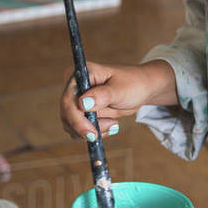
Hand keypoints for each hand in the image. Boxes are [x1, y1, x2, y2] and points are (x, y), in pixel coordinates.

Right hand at [60, 58, 177, 138]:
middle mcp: (74, 87)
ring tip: (113, 124)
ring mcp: (76, 100)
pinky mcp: (82, 112)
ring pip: (72, 125)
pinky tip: (111, 125)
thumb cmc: (133, 84)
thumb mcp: (120, 89)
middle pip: (67, 115)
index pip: (68, 100)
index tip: (91, 132)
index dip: (76, 118)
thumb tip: (82, 103)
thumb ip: (102, 95)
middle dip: (85, 128)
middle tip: (105, 132)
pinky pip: (80, 130)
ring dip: (92, 131)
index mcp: (80, 74)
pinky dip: (95, 133)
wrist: (141, 90)